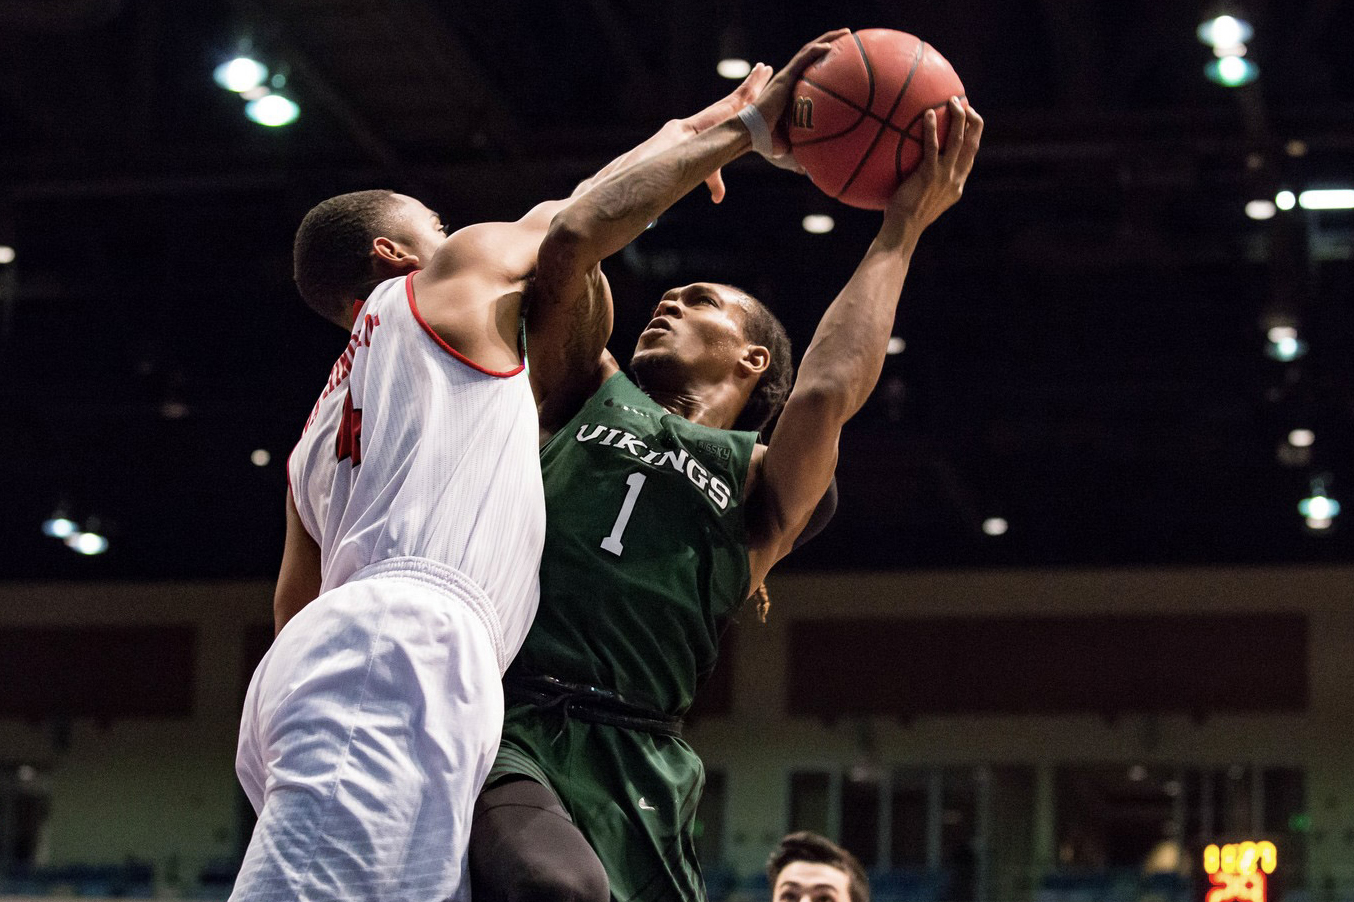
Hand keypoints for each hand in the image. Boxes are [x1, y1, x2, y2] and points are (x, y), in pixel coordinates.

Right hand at [679, 63, 771, 201]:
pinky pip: (747, 86)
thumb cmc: (696, 155)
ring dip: (759, 81)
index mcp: (732, 129)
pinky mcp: (731, 102)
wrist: (686, 141)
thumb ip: (716, 184)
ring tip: (767, 69)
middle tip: (769, 78)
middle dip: (759, 90)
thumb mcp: (711, 171)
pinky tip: (762, 68)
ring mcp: (733, 108)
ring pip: (750, 91)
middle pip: (751, 101)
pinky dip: (755, 77)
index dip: (755, 113)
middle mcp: (734, 117)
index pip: (747, 119)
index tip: (763, 108)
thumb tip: (717, 200)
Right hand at [752, 29, 849, 156]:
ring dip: (828, 39)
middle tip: (848, 38)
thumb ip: (799, 158)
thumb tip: (808, 174)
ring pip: (810, 52)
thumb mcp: (788, 152)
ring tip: (846, 32)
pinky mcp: (784, 79)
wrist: (750, 136)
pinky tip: (831, 46)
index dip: (824, 64)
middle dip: (830, 44)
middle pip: (813, 57)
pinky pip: (803, 60)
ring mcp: (787, 79)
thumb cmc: (765, 144)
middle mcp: (790, 83)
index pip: (810, 74)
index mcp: (791, 95)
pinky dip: (816, 52)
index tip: (842, 61)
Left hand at [884, 97, 982, 233]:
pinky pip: (932, 146)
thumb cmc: (906, 217)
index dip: (974, 134)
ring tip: (952, 101)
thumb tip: (917, 166)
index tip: (969, 118)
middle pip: (972, 144)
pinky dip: (932, 128)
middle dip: (972, 121)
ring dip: (958, 118)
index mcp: (957, 184)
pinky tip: (928, 114)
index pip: (972, 154)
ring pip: (958, 141)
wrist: (903, 231)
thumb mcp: (925, 198)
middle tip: (964, 104)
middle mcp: (956, 178)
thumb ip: (928, 182)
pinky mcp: (929, 175)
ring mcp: (945, 177)